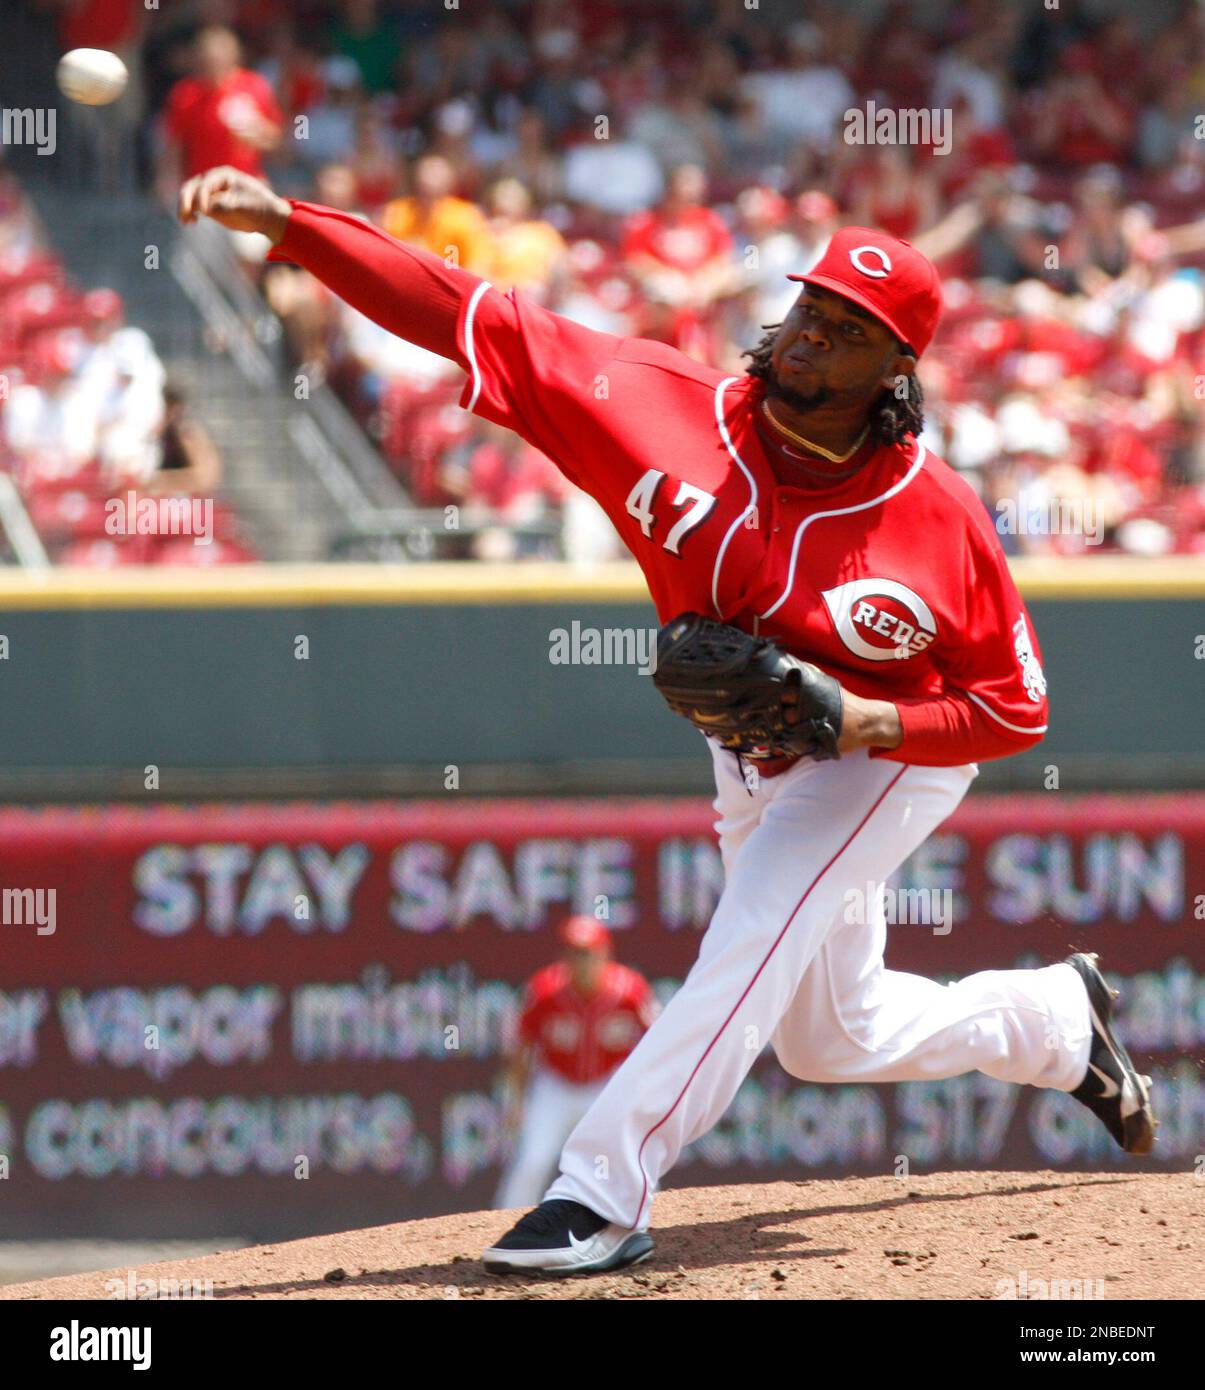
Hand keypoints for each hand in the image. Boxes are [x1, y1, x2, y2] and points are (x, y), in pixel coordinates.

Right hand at [177, 166, 291, 242]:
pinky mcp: (210, 206)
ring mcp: (210, 193)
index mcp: (222, 175)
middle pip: (192, 187)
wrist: (267, 217)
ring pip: (190, 196)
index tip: (205, 212)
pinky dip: (190, 213)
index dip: (202, 197)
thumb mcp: (244, 205)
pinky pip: (194, 207)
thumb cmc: (258, 207)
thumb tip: (205, 209)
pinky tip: (192, 222)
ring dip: (184, 208)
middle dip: (186, 200)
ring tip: (186, 221)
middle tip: (185, 214)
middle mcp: (213, 181)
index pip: (205, 184)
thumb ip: (225, 204)